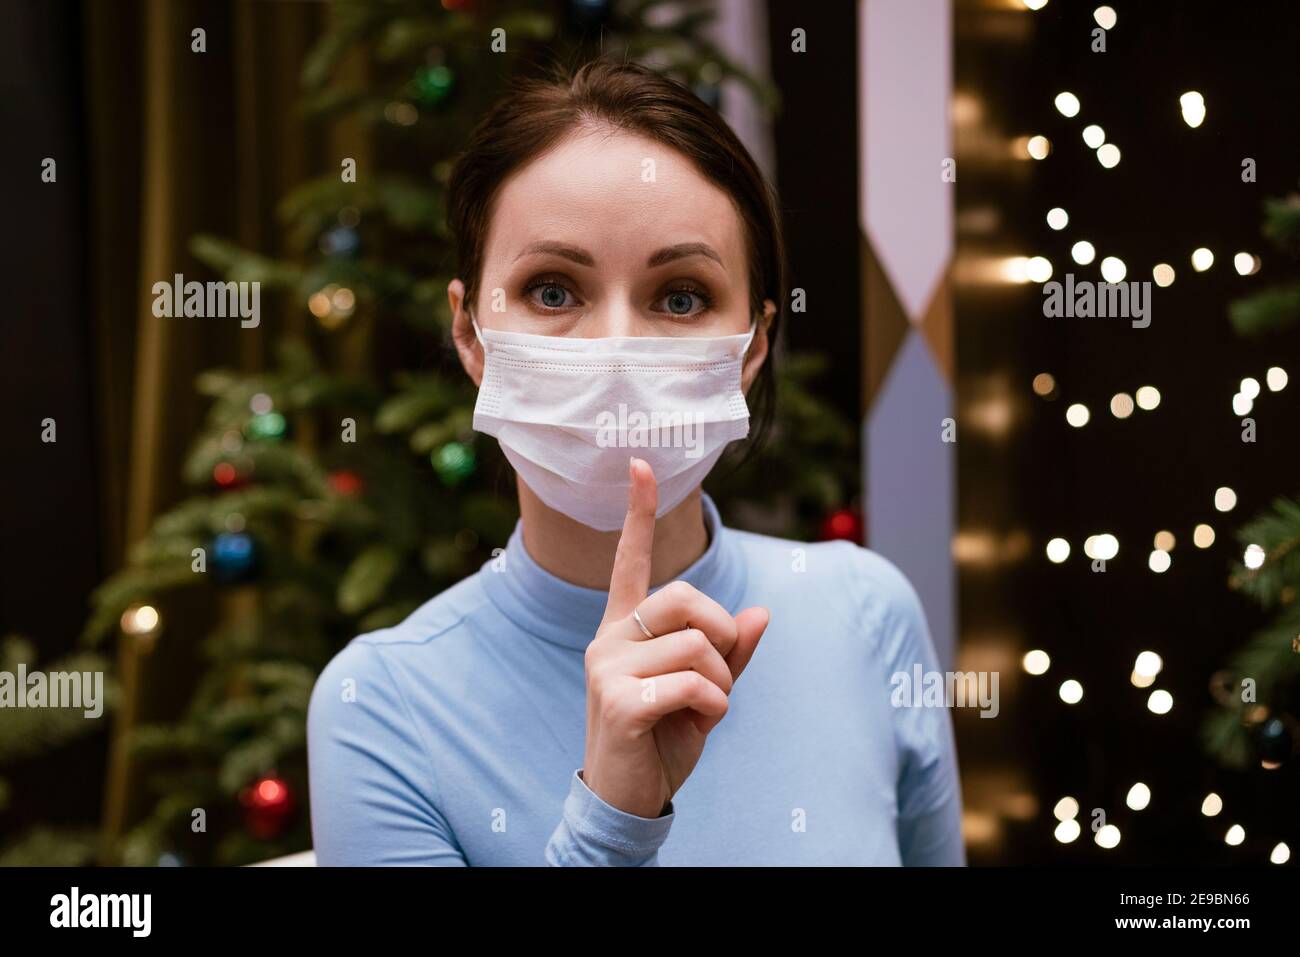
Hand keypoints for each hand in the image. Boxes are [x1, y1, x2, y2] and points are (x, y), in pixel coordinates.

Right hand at [580, 457, 769, 818]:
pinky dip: (715, 706)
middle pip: (687, 598)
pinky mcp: (617, 702)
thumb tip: (762, 612)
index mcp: (624, 628)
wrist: (628, 798)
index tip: (642, 464)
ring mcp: (607, 668)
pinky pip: (694, 684)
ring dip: (724, 682)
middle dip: (722, 634)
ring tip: (706, 708)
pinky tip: (699, 724)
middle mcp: (609, 638)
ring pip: (699, 644)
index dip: (639, 513)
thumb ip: (730, 652)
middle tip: (718, 676)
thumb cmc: (663, 739)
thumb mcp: (705, 691)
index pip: (631, 561)